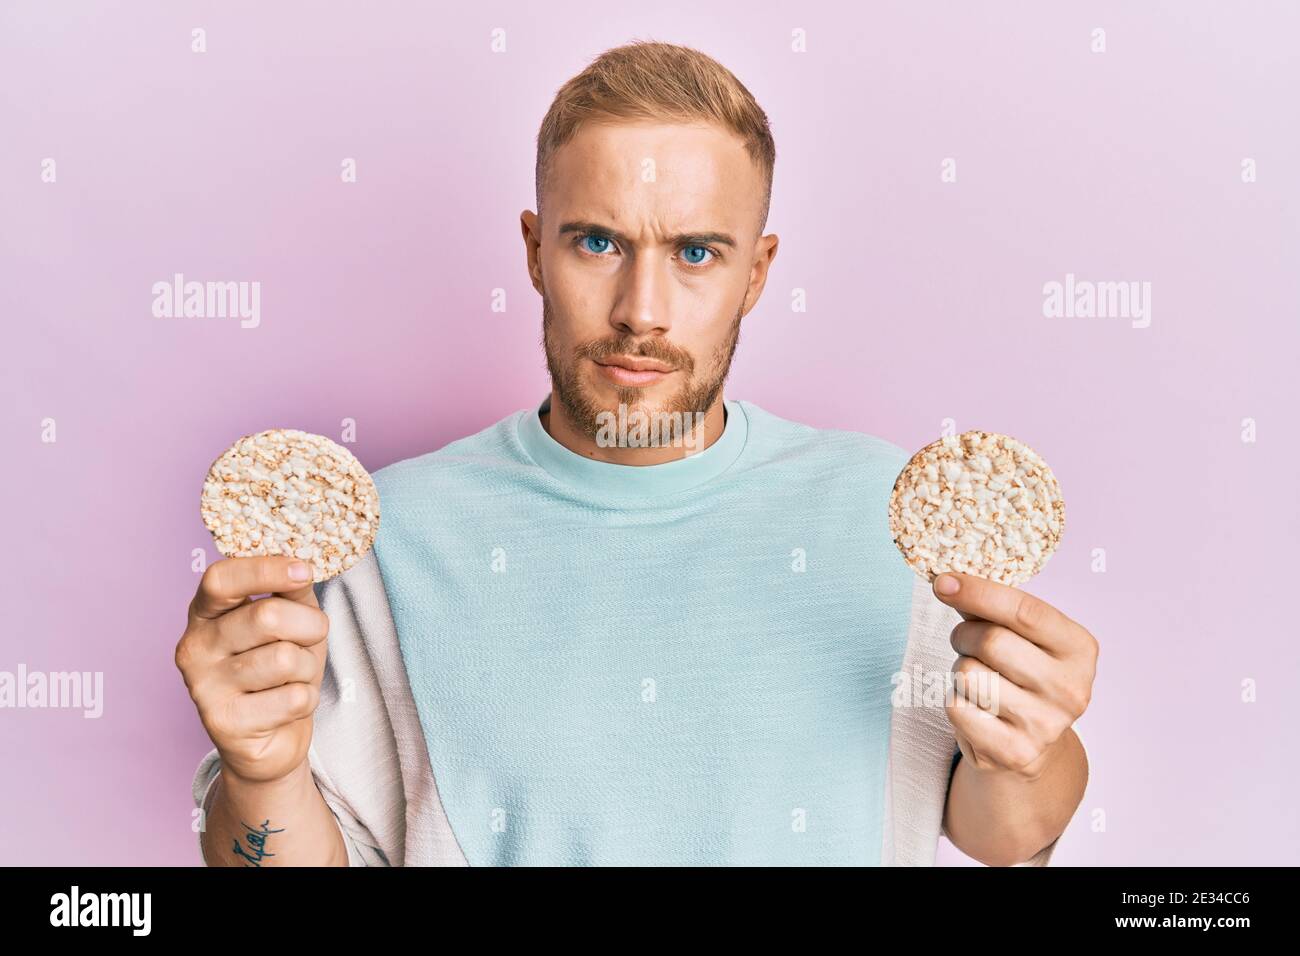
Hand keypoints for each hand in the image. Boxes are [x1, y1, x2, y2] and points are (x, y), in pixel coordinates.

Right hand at [174, 556, 329, 784]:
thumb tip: (300, 566)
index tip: (303, 571)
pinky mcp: (223, 723)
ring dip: (308, 668)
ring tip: (293, 678)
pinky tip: (286, 707)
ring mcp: (203, 687)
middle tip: (308, 641)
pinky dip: (306, 699)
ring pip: (285, 659)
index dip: (265, 570)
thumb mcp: (292, 622)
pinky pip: (293, 698)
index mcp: (205, 614)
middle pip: (266, 616)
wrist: (269, 741)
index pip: (220, 579)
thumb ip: (292, 592)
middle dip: (309, 627)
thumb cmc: (281, 672)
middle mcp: (195, 647)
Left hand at [932, 571, 1097, 780]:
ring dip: (959, 670)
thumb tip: (947, 582)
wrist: (1030, 744)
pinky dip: (954, 700)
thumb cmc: (1020, 674)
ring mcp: (1045, 725)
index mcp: (1079, 649)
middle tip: (965, 642)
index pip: (1025, 611)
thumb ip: (991, 609)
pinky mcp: (1015, 753)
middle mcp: (1071, 688)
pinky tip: (976, 708)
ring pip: (968, 674)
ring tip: (978, 679)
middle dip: (964, 635)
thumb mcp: (1021, 636)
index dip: (979, 592)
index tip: (943, 581)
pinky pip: (956, 708)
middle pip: (991, 641)